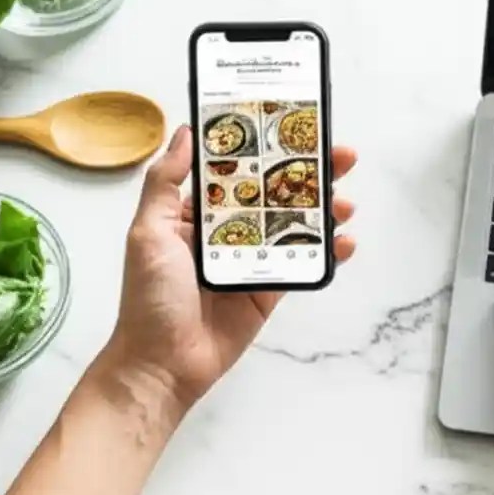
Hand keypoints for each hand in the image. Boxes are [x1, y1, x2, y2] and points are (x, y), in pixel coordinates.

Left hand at [105, 125, 357, 410]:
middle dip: (310, 174)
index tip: (295, 129)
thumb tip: (185, 133)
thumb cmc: (148, 299)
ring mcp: (251, 261)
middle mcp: (227, 233)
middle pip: (276, 194)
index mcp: (197, 214)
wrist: (163, 365)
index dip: (267, 149)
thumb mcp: (147, 232)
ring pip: (295, 226)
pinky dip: (327, 253)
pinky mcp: (270, 290)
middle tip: (341, 158)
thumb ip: (164, 182)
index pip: (239, 171)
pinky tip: (345, 242)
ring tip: (346, 202)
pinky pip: (303, 265)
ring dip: (325, 210)